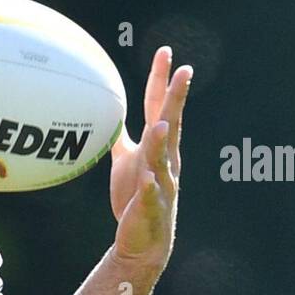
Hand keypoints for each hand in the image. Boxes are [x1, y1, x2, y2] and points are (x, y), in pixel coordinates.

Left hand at [110, 47, 191, 269]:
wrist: (142, 242)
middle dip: (176, 100)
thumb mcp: (126, 163)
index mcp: (158, 147)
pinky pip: (150, 196)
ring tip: (159, 124)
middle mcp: (165, 161)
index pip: (159, 107)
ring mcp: (161, 184)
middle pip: (170, 125)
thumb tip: (110, 115)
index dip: (162, 81)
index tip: (166, 52)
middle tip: (183, 72)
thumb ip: (121, 139)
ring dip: (161, 142)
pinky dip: (149, 188)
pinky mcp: (151, 208)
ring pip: (162, 159)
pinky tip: (147, 180)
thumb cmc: (135, 198)